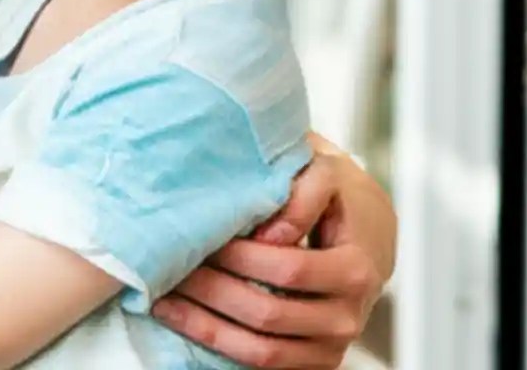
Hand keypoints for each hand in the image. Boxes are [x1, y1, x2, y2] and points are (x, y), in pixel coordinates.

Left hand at [153, 148, 394, 368]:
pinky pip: (259, 364)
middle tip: (168, 267)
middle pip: (267, 313)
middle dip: (210, 291)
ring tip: (163, 298)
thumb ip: (302, 195)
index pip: (288, 270)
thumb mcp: (327, 176)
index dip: (238, 258)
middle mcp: (347, 318)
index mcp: (355, 270)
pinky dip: (217, 344)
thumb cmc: (336, 200)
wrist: (363, 236)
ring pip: (260, 351)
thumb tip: (267, 235)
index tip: (199, 238)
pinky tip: (182, 319)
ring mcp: (330, 347)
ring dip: (204, 326)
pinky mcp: (311, 362)